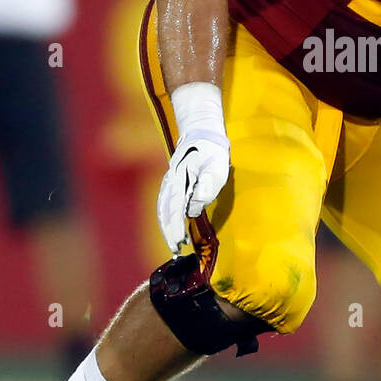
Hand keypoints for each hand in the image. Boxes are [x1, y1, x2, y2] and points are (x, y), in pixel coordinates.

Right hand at [156, 83, 229, 253]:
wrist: (202, 131)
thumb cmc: (213, 151)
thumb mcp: (218, 166)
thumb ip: (208, 185)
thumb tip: (194, 207)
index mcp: (182, 179)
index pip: (176, 208)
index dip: (176, 227)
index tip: (179, 242)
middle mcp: (171, 181)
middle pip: (166, 210)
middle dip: (169, 231)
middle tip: (175, 249)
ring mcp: (169, 180)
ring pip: (163, 206)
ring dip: (165, 225)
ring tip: (172, 242)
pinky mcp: (171, 181)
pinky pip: (164, 201)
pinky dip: (164, 215)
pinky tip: (168, 225)